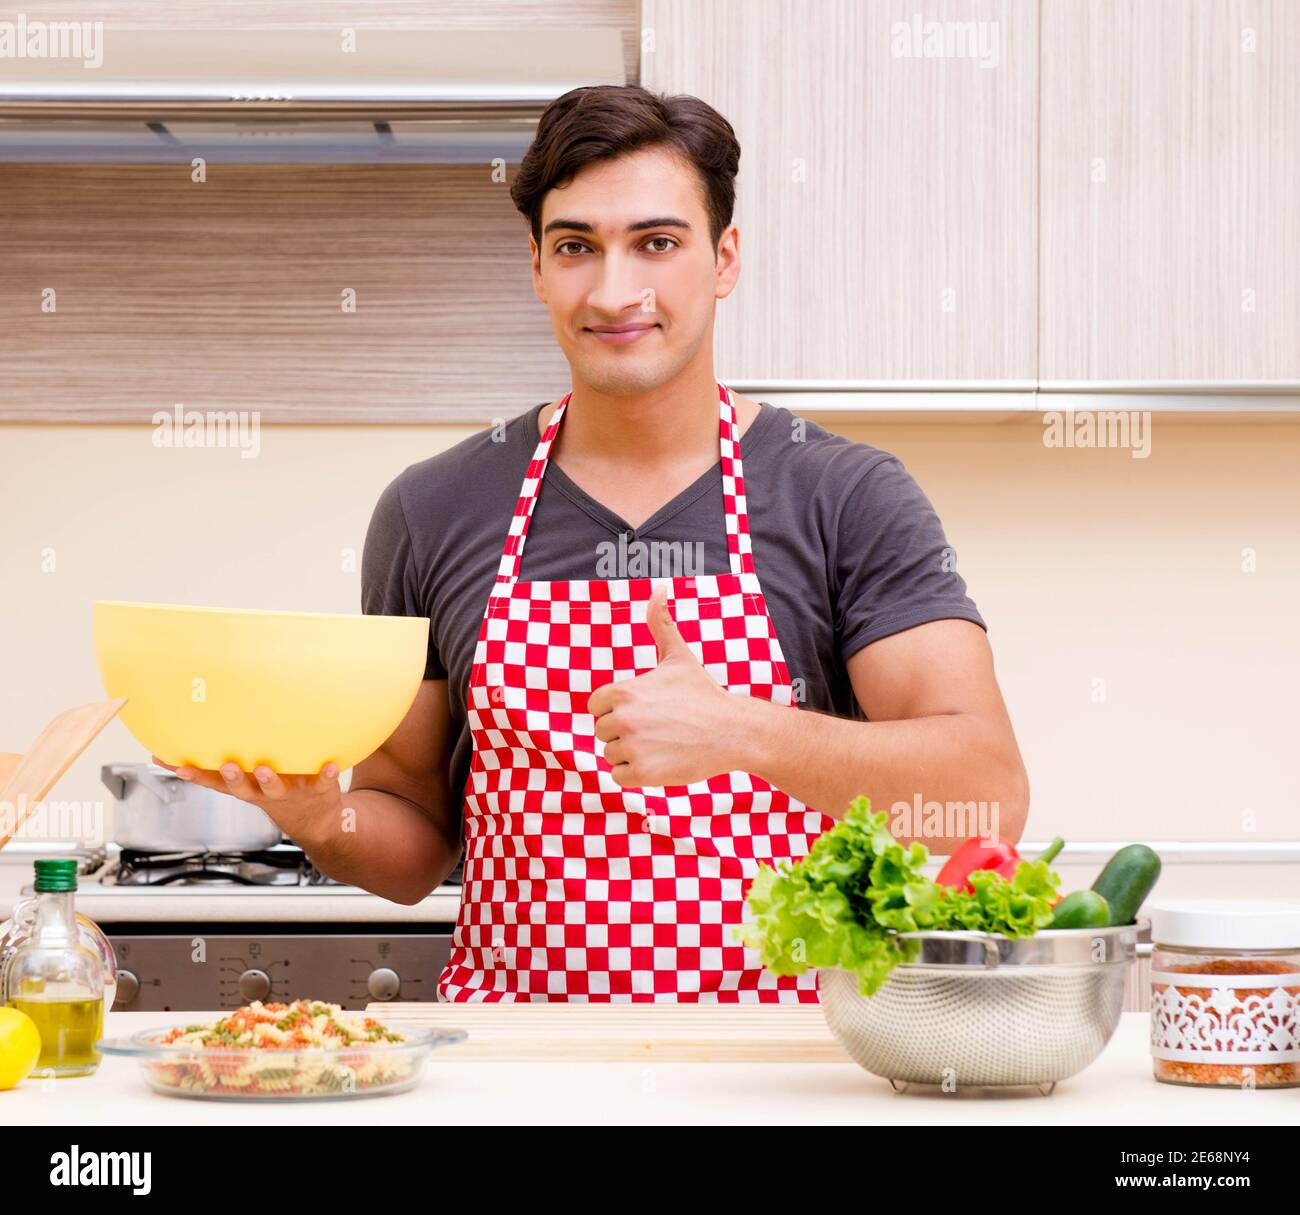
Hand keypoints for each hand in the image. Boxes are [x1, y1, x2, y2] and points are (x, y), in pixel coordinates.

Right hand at [152, 756, 344, 844]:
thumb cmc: (278, 794)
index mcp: (248, 790)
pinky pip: (322, 782)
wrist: (319, 824)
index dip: (197, 776)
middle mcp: (266, 793)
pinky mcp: (319, 790)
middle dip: (234, 778)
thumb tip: (199, 747)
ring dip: (269, 780)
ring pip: (277, 789)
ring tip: (264, 769)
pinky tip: (330, 765)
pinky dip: (326, 775)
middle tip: (225, 765)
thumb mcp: (251, 786)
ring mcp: (292, 793)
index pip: (217, 784)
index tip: (178, 766)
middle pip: (244, 788)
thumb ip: (228, 770)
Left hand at [587, 585, 747, 787]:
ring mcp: (632, 747)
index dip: (617, 709)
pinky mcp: (643, 774)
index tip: (645, 709)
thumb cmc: (703, 693)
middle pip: (603, 731)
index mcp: (623, 691)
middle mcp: (622, 719)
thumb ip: (660, 623)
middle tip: (658, 728)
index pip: (596, 706)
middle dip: (625, 732)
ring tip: (662, 743)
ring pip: (611, 754)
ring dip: (631, 753)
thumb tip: (659, 587)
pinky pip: (619, 776)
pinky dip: (636, 774)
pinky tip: (661, 761)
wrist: (733, 731)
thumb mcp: (678, 656)